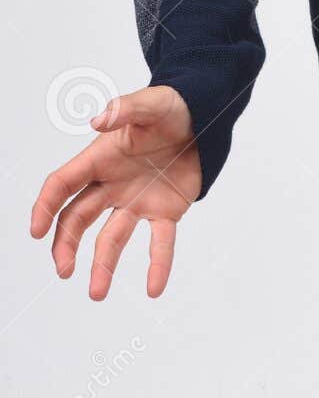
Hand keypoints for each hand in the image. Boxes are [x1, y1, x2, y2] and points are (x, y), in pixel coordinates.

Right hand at [30, 85, 200, 299]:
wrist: (204, 117)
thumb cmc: (172, 108)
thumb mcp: (151, 103)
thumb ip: (125, 109)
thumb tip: (98, 120)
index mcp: (101, 158)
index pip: (63, 184)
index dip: (45, 206)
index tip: (35, 231)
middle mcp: (113, 184)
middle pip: (78, 219)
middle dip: (65, 244)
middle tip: (63, 270)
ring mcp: (137, 201)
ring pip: (112, 238)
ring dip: (103, 266)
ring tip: (96, 293)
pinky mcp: (165, 211)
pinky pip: (160, 243)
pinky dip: (157, 265)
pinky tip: (154, 288)